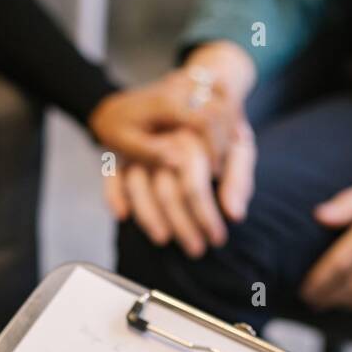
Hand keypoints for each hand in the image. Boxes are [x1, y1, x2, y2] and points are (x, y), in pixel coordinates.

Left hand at [88, 39, 254, 174]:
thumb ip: (149, 152)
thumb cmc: (118, 130)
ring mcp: (187, 81)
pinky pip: (222, 91)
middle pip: (222, 106)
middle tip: (221, 164)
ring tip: (224, 152)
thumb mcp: (124, 144)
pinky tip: (224, 138)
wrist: (114, 109)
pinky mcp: (192, 83)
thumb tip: (177, 162)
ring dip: (231, 123)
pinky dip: (228, 113)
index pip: (205, 120)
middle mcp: (179, 87)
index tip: (214, 171)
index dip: (215, 147)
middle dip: (227, 137)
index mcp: (165, 104)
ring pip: (226, 93)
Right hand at [105, 121, 255, 257]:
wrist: (196, 102)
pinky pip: (112, 177)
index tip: (217, 238)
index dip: (205, 215)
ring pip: (137, 187)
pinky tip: (123, 217)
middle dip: (182, 225)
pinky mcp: (123, 156)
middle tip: (197, 250)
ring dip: (149, 219)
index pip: (193, 185)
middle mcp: (162, 141)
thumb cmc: (219, 134)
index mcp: (192, 137)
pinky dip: (114, 196)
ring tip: (164, 241)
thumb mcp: (238, 147)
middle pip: (166, 191)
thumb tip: (235, 215)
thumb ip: (239, 178)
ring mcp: (140, 148)